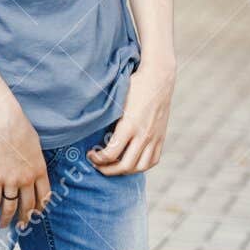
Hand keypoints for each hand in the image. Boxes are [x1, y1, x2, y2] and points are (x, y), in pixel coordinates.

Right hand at [0, 103, 49, 229]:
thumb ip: (36, 160)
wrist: (4, 121)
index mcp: (39, 171)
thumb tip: (33, 165)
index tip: (36, 213)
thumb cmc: (19, 127)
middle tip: (21, 225)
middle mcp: (27, 180)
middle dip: (25, 218)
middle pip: (28, 205)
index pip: (44, 197)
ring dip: (7, 218)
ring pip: (10, 206)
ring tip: (3, 224)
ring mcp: (10, 181)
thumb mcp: (36, 145)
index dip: (40, 208)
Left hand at [89, 58, 174, 175]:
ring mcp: (154, 138)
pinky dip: (141, 166)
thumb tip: (87, 127)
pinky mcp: (161, 137)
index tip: (90, 155)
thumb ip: (106, 117)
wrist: (158, 78)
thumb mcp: (116, 99)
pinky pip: (153, 160)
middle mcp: (143, 135)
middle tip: (97, 165)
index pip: (112, 154)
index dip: (98, 159)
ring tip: (112, 166)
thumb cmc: (133, 85)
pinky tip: (131, 162)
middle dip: (108, 170)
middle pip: (125, 166)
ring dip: (124, 171)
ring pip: (140, 167)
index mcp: (129, 125)